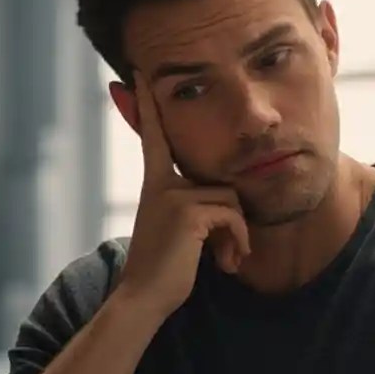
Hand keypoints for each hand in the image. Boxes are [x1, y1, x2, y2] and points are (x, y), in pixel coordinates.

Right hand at [113, 71, 249, 321]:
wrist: (144, 298)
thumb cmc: (165, 271)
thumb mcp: (178, 232)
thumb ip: (194, 209)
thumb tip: (227, 204)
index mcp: (155, 185)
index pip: (153, 137)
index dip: (147, 106)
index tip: (137, 75)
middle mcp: (161, 184)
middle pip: (221, 181)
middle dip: (234, 222)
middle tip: (229, 255)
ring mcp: (173, 196)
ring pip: (231, 198)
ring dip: (237, 235)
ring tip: (227, 260)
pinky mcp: (188, 211)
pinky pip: (232, 214)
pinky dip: (237, 240)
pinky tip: (227, 263)